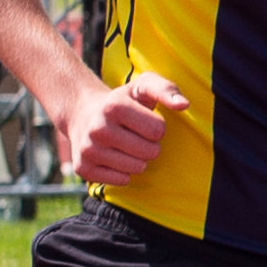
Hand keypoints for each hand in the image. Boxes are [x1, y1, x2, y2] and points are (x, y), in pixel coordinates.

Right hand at [59, 71, 186, 184]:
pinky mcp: (83, 169)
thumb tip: (184, 105)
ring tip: (125, 145)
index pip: (158, 131)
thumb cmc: (122, 101)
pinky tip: (114, 157)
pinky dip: (124, 172)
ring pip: (137, 168)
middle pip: (150, 152)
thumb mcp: (143, 86)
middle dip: (150, 145)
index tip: (144, 121)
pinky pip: (122, 181)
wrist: (82, 114)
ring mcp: (88, 150)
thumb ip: (167, 90)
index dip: (157, 127)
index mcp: (114, 106)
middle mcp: (98, 128)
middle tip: (136, 135)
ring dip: (138, 159)